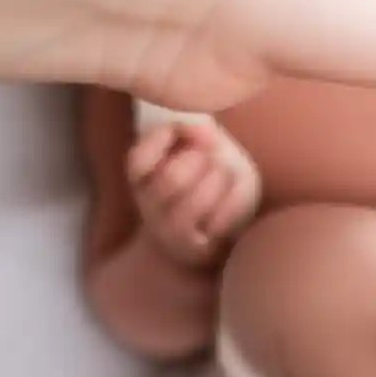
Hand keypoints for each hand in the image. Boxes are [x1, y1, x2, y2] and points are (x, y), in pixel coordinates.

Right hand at [126, 124, 259, 265]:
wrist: (214, 238)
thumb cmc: (210, 185)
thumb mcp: (203, 152)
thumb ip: (197, 134)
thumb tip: (198, 126)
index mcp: (142, 181)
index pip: (138, 161)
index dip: (161, 139)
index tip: (183, 129)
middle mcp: (150, 208)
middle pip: (172, 178)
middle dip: (200, 159)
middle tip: (214, 156)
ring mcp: (172, 232)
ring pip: (193, 201)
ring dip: (218, 179)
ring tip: (226, 173)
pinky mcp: (197, 250)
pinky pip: (217, 223)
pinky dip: (233, 202)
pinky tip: (237, 192)